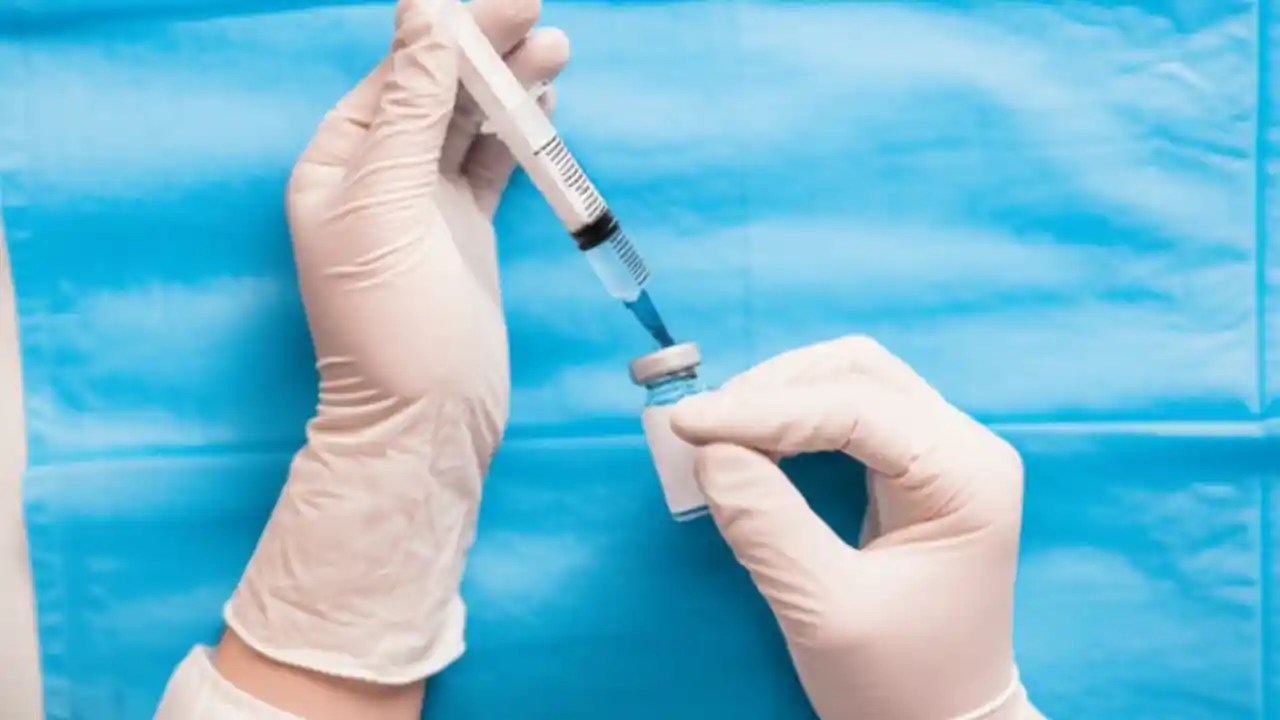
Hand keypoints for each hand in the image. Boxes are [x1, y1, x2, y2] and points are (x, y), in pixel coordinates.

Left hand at [224, 0, 567, 685]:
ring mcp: (426, 204)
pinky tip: (544, 101)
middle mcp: (378, 176)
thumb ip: (412, 107)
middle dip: (486, 51)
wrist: (426, 421)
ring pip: (471, 124)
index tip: (505, 5)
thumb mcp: (392, 203)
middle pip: (438, 90)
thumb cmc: (392, 324)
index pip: (399, 74)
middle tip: (538, 14)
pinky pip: (494, 164)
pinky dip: (520, 133)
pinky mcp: (466, 230)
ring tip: (555, 49)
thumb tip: (424, 17)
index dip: (450, 35)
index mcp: (339, 162)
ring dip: (511, 86)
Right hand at [671, 337, 1040, 719]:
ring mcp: (944, 455)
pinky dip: (792, 418)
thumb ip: (767, 526)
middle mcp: (965, 449)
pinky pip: (850, 413)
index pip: (856, 409)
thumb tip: (710, 453)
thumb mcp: (825, 613)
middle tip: (703, 427)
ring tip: (719, 434)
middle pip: (859, 371)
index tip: (688, 424)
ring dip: (779, 397)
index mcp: (966, 478)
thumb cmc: (900, 682)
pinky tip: (753, 443)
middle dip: (773, 390)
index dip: (765, 411)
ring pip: (853, 380)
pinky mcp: (917, 469)